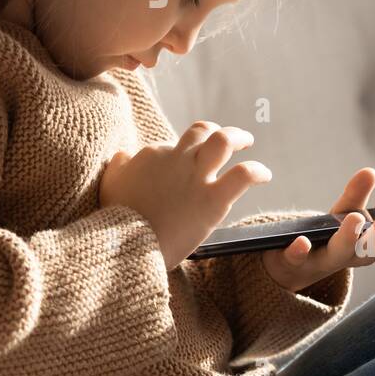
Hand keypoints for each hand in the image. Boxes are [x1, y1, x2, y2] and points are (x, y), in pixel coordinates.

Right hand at [99, 121, 271, 269]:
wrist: (125, 244)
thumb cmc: (115, 219)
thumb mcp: (110, 184)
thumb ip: (118, 167)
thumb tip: (123, 156)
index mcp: (154, 155)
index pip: (176, 145)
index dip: (184, 155)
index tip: (188, 170)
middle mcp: (176, 159)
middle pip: (202, 131)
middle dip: (219, 132)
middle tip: (232, 140)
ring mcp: (195, 177)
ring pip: (224, 141)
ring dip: (240, 138)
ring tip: (248, 143)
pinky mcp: (212, 199)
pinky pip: (243, 175)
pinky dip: (257, 171)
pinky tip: (264, 176)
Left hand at [261, 167, 374, 292]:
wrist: (288, 269)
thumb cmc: (326, 238)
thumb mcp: (343, 213)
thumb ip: (356, 195)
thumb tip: (371, 171)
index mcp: (365, 246)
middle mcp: (347, 257)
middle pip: (368, 249)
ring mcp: (320, 261)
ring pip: (337, 253)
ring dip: (347, 238)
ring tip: (353, 220)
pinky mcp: (292, 261)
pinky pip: (295, 257)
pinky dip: (299, 250)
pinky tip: (301, 240)